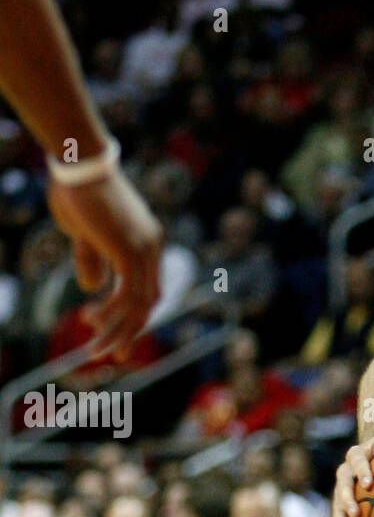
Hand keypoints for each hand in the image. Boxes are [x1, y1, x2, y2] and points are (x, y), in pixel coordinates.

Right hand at [46, 164, 161, 359]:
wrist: (78, 162)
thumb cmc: (77, 191)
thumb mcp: (85, 233)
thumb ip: (93, 260)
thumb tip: (92, 287)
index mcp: (147, 242)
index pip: (149, 288)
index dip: (133, 314)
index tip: (113, 333)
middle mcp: (152, 247)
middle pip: (149, 302)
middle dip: (129, 331)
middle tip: (111, 354)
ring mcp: (144, 249)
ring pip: (139, 305)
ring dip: (117, 330)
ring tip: (95, 347)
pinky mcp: (130, 251)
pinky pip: (127, 295)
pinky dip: (111, 313)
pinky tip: (92, 319)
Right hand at [332, 414, 373, 516]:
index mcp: (356, 455)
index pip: (355, 459)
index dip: (361, 471)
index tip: (369, 483)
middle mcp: (345, 472)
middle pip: (341, 485)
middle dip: (346, 500)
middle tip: (357, 513)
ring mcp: (342, 490)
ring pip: (336, 505)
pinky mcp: (344, 505)